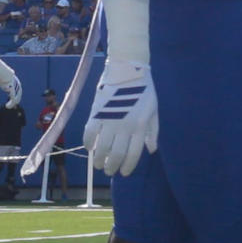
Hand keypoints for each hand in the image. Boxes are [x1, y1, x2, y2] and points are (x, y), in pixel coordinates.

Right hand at [84, 14, 158, 171]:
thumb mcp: (153, 111)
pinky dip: (88, 143)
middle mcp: (125, 128)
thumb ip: (153, 132)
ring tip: (98, 164)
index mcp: (140, 128)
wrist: (128, 69)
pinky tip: (89, 147)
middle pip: (116, 155)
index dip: (127, 167)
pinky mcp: (96, 113)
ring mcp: (110, 121)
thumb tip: (151, 150)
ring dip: (99, 160)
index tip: (123, 173)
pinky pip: (89, 133)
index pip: (133, 154)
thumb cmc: (143, 90)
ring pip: (101, 149)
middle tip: (108, 171)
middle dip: (111, 167)